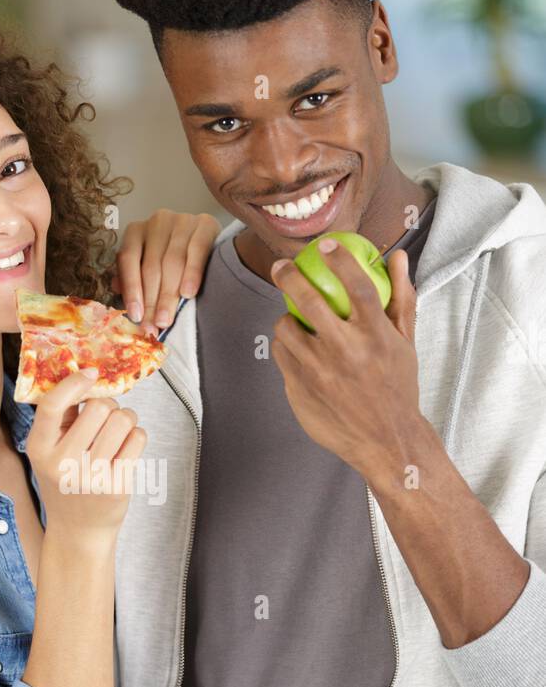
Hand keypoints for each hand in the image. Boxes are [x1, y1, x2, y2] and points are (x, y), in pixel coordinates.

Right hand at [26, 369, 147, 535]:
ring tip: (119, 432)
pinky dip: (137, 436)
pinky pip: (138, 438)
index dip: (75, 383)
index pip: (52, 405)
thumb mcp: (50, 452)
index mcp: (39, 449)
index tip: (92, 372)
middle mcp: (62, 463)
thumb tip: (82, 374)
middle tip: (107, 418)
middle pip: (99, 407)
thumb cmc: (66, 482)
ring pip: (123, 419)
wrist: (78, 531)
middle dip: (109, 405)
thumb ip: (61, 416)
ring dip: (126, 418)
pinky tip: (127, 448)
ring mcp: (90, 477)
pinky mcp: (116, 486)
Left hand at [112, 210, 220, 336]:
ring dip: (168, 295)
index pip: (128, 259)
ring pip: (172, 262)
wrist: (211, 242)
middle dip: (151, 300)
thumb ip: (132, 277)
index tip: (136, 316)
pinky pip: (196, 251)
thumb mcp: (150, 265)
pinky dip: (192, 274)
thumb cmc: (174, 260)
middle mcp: (157, 221)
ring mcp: (182, 220)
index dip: (131, 289)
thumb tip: (116, 289)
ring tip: (166, 319)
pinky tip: (188, 293)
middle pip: (151, 265)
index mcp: (136, 231)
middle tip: (153, 326)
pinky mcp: (205, 224)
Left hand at [269, 243, 422, 480]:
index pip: (357, 284)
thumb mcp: (405, 343)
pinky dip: (285, 347)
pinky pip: (281, 356)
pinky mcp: (300, 389)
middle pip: (309, 299)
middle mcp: (346, 351)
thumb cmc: (398, 388)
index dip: (339, 258)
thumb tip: (398, 257)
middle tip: (282, 266)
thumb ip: (400, 298)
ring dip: (286, 319)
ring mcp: (319, 372)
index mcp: (377, 336)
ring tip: (295, 321)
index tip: (325, 245)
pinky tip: (294, 348)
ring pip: (286, 329)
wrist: (386, 441)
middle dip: (289, 275)